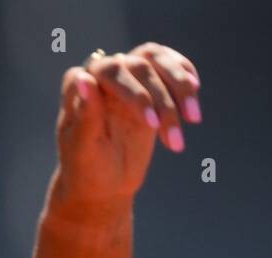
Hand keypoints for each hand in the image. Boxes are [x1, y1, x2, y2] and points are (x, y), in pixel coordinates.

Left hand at [54, 43, 201, 204]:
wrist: (103, 184)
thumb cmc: (87, 169)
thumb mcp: (84, 148)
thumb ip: (86, 113)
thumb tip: (84, 77)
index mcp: (79, 84)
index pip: (109, 72)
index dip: (134, 93)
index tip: (151, 124)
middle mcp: (102, 73)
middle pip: (140, 66)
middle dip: (162, 100)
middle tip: (175, 136)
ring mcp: (127, 76)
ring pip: (157, 60)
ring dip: (180, 86)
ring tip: (193, 119)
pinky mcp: (149, 84)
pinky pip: (170, 67)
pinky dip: (185, 80)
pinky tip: (193, 101)